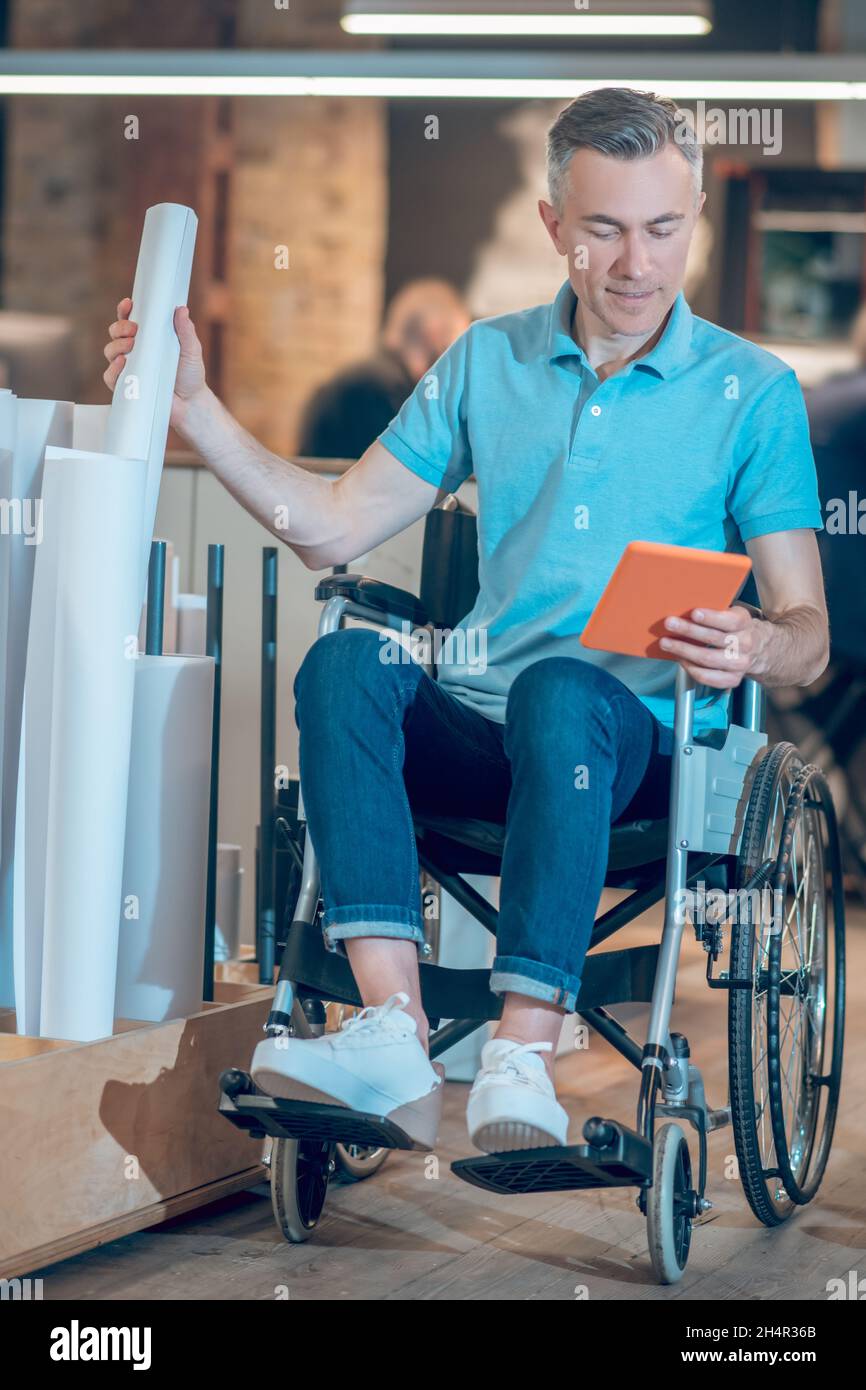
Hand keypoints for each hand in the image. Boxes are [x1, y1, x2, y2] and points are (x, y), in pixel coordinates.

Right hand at [103, 297, 205, 430]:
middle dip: (120, 327)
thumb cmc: (191, 375)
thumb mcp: (191, 350)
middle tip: (134, 330)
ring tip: (131, 345)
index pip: (129, 319)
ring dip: (116, 345)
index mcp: (147, 338)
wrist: (191, 404)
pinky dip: (113, 369)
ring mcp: (129, 368)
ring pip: (110, 351)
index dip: (125, 310)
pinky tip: (122, 363)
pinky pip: (110, 377)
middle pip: (115, 333)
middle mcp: (134, 351)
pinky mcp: (126, 387)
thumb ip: (186, 331)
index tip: (129, 304)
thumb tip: (182, 309)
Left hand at [658, 605, 762, 688]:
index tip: (694, 613)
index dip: (711, 618)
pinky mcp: (732, 679)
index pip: (730, 621)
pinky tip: (680, 659)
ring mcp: (739, 664)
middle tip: (670, 624)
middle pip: (714, 639)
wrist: (758, 650)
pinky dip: (690, 667)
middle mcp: (745, 645)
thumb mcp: (732, 614)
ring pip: (708, 659)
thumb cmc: (735, 628)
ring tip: (666, 643)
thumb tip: (685, 607)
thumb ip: (716, 611)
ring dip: (683, 650)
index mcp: (745, 624)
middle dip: (689, 631)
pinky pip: (707, 676)